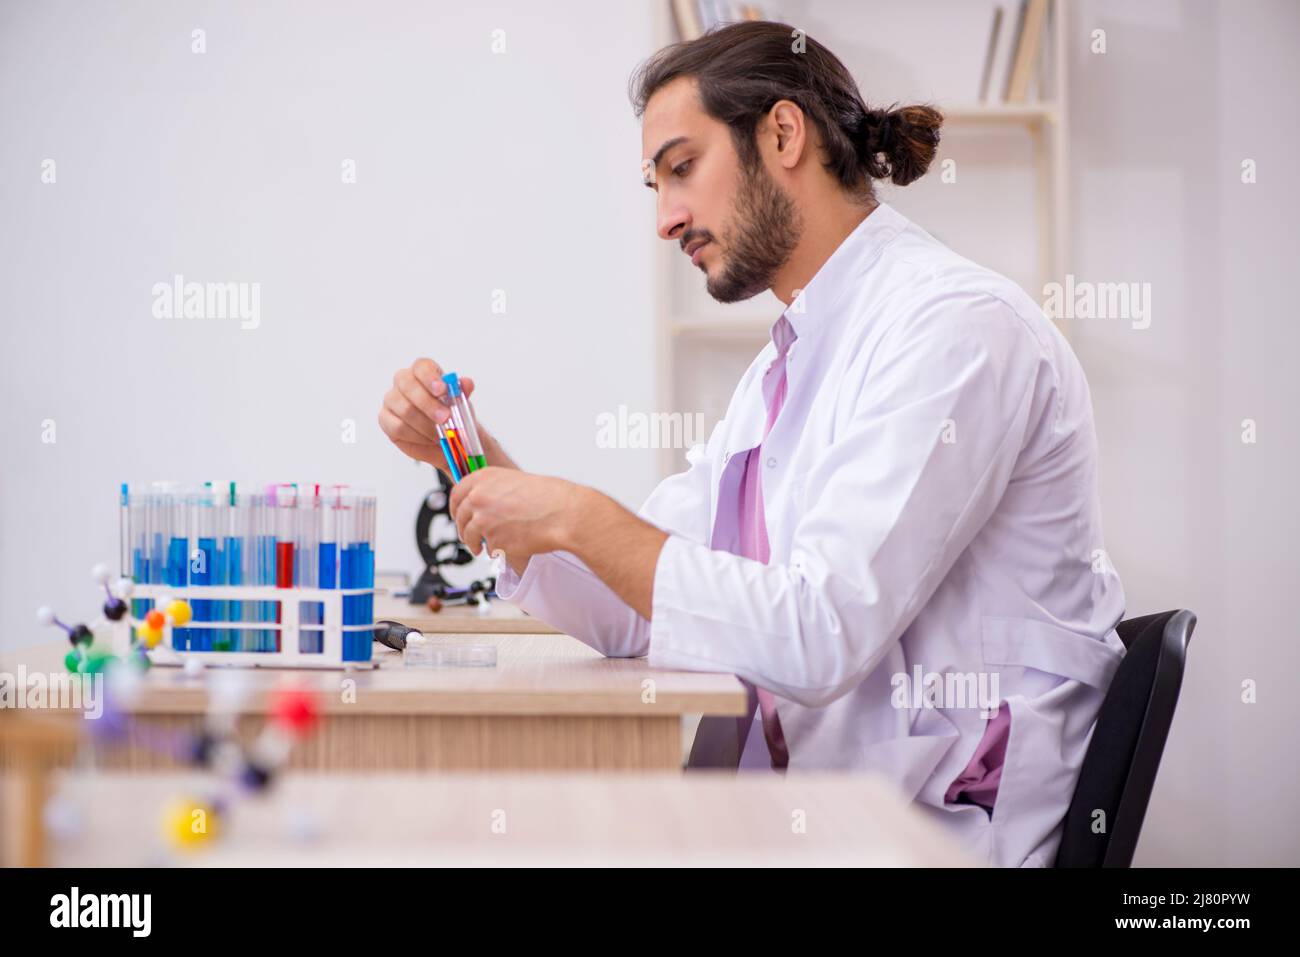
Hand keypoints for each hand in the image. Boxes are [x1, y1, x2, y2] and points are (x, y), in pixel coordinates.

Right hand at [378, 358, 476, 473]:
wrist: (448, 440)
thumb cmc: (452, 416)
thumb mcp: (462, 404)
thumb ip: (462, 392)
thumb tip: (466, 383)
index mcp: (423, 372)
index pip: (421, 367)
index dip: (430, 377)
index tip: (442, 391)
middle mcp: (404, 382)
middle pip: (408, 385)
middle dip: (428, 404)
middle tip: (445, 418)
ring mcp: (392, 400)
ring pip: (404, 409)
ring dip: (425, 425)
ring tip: (440, 435)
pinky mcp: (386, 419)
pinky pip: (397, 426)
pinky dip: (416, 435)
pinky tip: (427, 439)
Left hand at [449, 467, 586, 566]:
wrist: (563, 514)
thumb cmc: (549, 497)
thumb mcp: (515, 481)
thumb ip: (494, 490)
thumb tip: (484, 502)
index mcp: (484, 478)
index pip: (457, 492)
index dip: (456, 506)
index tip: (458, 514)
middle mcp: (479, 497)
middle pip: (460, 516)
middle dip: (463, 528)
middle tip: (470, 535)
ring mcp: (484, 519)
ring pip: (469, 535)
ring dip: (473, 543)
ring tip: (481, 548)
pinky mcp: (493, 539)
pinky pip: (488, 547)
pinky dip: (494, 550)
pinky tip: (505, 547)